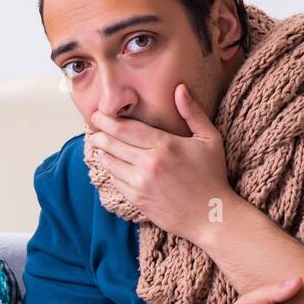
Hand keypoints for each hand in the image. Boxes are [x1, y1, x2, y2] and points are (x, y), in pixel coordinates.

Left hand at [89, 83, 233, 241]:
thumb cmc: (212, 175)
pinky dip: (109, 169)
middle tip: (92, 126)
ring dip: (101, 151)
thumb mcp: (209, 139)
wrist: (210, 216)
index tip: (97, 114)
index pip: (125, 128)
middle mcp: (148, 164)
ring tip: (97, 142)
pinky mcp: (137, 199)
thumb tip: (179, 88)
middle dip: (98, 133)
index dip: (106, 120)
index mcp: (164, 145)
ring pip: (109, 162)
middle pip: (111, 143)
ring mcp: (140, 183)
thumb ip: (193, 112)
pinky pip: (114, 180)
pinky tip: (109, 162)